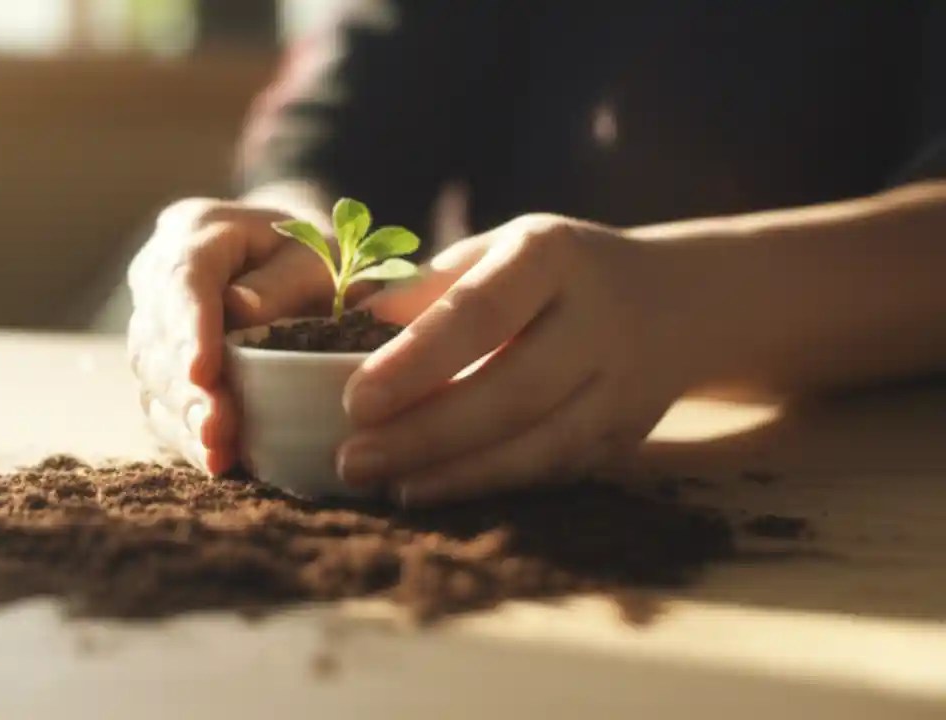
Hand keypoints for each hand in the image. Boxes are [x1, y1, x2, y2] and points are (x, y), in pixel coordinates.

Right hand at [127, 198, 335, 473]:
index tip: (203, 372)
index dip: (190, 328)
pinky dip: (185, 432)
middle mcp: (158, 273)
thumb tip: (241, 312)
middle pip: (159, 332)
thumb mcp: (319, 257)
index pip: (183, 278)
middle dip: (187, 388)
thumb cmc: (315, 257)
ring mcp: (152, 318)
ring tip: (218, 452)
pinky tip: (214, 459)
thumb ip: (286, 280)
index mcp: (195, 230)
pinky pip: (159, 400)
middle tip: (218, 430)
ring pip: (151, 371)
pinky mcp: (158, 362)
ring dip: (184, 416)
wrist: (295, 265)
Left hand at [337, 214, 689, 505]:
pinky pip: (554, 470)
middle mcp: (598, 319)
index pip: (480, 313)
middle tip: (353, 460)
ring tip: (386, 486)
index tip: (355, 401)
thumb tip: (343, 327)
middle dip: (427, 434)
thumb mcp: (496, 251)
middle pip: (513, 390)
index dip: (416, 363)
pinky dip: (491, 485)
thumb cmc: (553, 273)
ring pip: (538, 444)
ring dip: (457, 474)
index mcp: (553, 255)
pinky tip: (434, 490)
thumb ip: (426, 288)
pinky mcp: (627, 435)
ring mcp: (621, 385)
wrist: (678, 302)